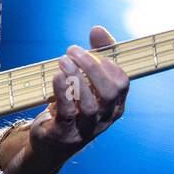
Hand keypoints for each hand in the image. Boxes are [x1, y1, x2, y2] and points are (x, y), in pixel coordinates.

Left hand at [30, 25, 128, 159]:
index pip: (122, 81)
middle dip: (93, 67)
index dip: (110, 60)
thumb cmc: (72, 106)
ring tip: (63, 61)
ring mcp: (86, 128)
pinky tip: (57, 76)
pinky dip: (63, 93)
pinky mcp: (65, 133)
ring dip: (76, 77)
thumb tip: (98, 29)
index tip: (95, 41)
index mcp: (115, 105)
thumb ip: (95, 55)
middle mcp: (104, 118)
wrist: (51, 144)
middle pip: (109, 92)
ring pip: (89, 104)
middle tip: (73, 50)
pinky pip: (67, 113)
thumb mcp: (86, 82)